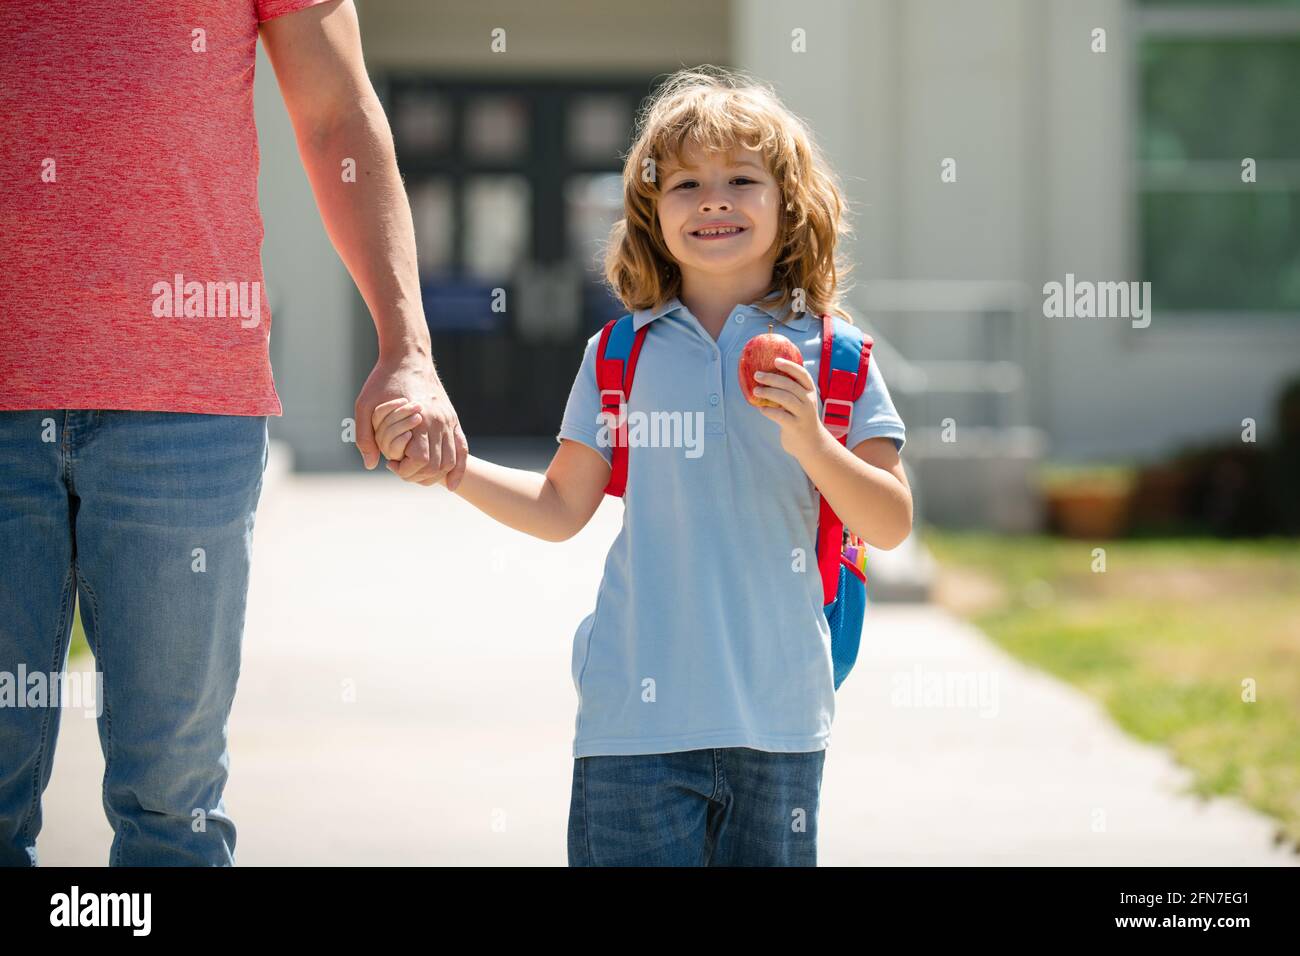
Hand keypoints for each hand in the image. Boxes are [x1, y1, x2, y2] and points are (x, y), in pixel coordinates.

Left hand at [354, 351, 468, 489]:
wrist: (408, 356)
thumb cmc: (383, 380)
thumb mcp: (364, 405)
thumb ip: (364, 436)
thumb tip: (370, 465)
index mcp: (420, 418)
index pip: (420, 460)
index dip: (405, 469)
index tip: (390, 462)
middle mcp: (439, 421)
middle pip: (437, 466)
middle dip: (418, 475)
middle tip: (400, 467)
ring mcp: (449, 420)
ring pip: (451, 461)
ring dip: (436, 475)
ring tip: (417, 472)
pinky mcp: (452, 419)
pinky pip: (462, 449)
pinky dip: (458, 469)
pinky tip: (452, 483)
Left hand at [752, 357, 831, 461]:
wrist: (812, 444)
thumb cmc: (801, 419)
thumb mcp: (801, 403)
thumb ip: (790, 392)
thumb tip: (767, 378)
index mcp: (810, 392)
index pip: (802, 375)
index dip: (789, 366)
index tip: (776, 360)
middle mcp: (808, 401)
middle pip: (790, 385)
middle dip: (772, 378)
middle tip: (757, 375)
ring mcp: (803, 414)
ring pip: (785, 398)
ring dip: (768, 393)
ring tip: (756, 391)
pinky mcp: (795, 426)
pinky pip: (780, 416)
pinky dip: (768, 410)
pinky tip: (761, 408)